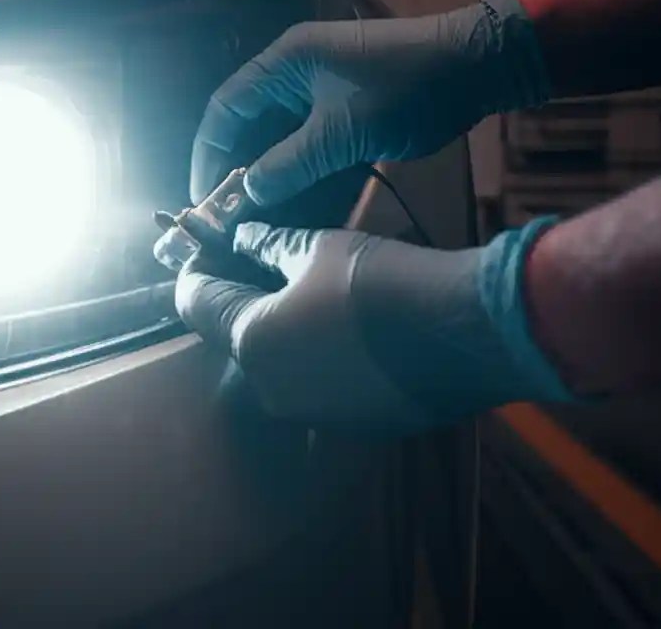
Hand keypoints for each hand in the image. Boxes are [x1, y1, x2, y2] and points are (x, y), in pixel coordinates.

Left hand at [176, 221, 571, 429]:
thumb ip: (267, 244)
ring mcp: (311, 414)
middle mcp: (269, 389)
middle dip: (242, 296)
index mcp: (250, 342)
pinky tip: (352, 325)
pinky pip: (320, 384)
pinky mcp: (354, 424)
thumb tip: (240, 236)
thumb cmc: (384, 282)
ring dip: (283, 327)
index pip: (194, 303)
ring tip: (314, 288)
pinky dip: (322, 355)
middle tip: (262, 258)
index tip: (207, 244)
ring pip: (278, 362)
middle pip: (235, 335)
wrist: (467, 334)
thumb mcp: (318, 248)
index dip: (195, 268)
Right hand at [191, 0, 549, 205]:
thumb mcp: (339, 134)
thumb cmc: (404, 89)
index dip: (209, 153)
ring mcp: (323, 94)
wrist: (476, 69)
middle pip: (251, 128)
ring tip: (262, 222)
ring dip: (274, 179)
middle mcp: (296, 76)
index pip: (225, 109)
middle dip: (241, 172)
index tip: (203, 195)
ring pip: (282, 143)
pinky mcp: (348, 114)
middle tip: (231, 216)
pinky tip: (300, 211)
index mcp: (283, 64)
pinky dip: (305, 177)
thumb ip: (288, 165)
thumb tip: (249, 191)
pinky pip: (313, 149)